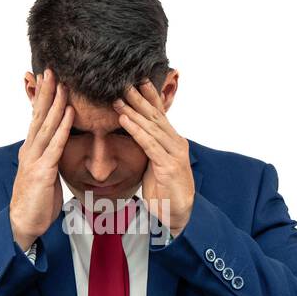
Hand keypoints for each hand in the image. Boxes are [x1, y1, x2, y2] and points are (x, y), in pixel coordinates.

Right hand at [9, 68, 73, 250]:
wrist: (23, 223)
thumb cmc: (36, 201)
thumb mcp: (45, 173)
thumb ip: (50, 156)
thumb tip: (58, 145)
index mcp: (31, 149)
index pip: (38, 118)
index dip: (43, 97)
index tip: (49, 78)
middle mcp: (30, 149)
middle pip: (39, 115)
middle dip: (46, 92)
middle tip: (51, 69)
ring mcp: (35, 159)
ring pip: (46, 126)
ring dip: (55, 103)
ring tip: (62, 83)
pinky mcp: (42, 171)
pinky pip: (55, 145)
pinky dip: (63, 127)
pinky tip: (69, 112)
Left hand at [113, 80, 193, 235]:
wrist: (177, 213)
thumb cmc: (165, 190)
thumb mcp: (154, 164)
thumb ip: (148, 147)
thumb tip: (135, 133)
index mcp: (173, 141)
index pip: (160, 115)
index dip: (150, 97)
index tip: (138, 81)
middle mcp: (176, 143)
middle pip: (156, 116)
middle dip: (140, 99)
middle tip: (124, 82)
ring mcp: (174, 154)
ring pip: (151, 127)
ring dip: (133, 112)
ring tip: (119, 99)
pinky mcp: (169, 166)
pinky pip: (149, 144)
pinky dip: (136, 131)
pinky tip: (125, 120)